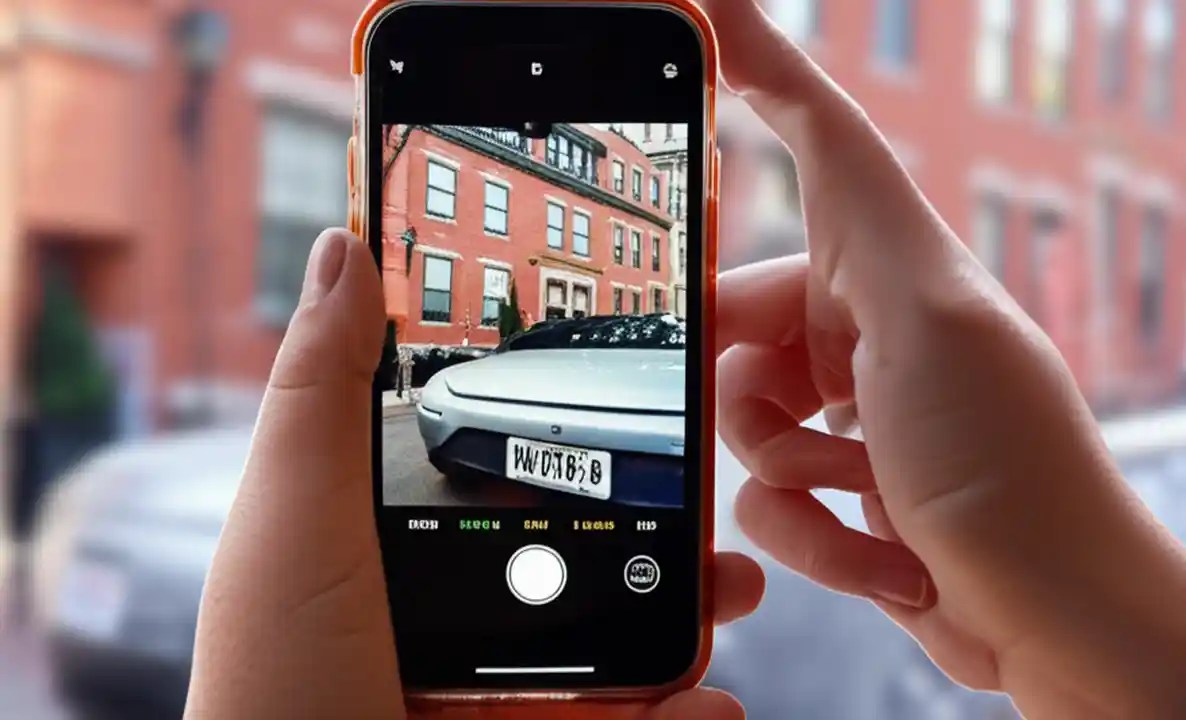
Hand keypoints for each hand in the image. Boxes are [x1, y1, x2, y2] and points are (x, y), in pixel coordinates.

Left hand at [185, 230, 764, 718]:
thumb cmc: (273, 683)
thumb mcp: (295, 521)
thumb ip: (321, 391)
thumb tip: (343, 250)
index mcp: (410, 539)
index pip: (507, 461)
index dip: (576, 422)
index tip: (642, 383)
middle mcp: (462, 605)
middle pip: (581, 543)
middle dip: (659, 514)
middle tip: (712, 492)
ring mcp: (505, 681)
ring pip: (620, 630)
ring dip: (691, 605)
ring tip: (735, 584)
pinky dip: (684, 711)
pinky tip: (711, 698)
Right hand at [707, 1, 1185, 717]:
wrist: (1060, 623)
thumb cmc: (1014, 473)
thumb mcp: (933, 324)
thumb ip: (860, 225)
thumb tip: (803, 111)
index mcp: (892, 267)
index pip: (814, 136)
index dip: (754, 62)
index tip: (697, 8)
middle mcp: (870, 331)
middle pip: (736, 318)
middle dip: (744, 389)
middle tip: (794, 424)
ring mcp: (855, 416)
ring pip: (740, 421)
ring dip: (785, 479)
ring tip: (861, 499)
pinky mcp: (846, 493)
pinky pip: (768, 501)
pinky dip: (811, 539)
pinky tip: (881, 556)